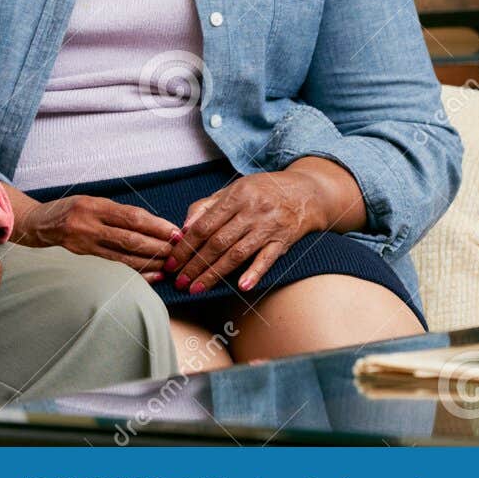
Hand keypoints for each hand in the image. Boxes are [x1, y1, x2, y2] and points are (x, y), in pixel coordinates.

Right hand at [16, 195, 179, 277]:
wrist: (39, 223)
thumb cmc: (72, 209)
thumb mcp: (93, 201)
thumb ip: (118, 212)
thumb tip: (153, 225)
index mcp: (95, 205)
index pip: (132, 216)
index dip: (156, 225)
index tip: (175, 232)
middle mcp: (89, 224)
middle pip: (130, 238)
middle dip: (158, 246)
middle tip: (178, 251)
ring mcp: (85, 243)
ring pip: (124, 256)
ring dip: (150, 262)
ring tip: (170, 264)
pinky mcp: (84, 257)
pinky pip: (115, 266)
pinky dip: (136, 272)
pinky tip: (152, 275)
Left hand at [164, 169, 328, 294]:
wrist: (307, 192)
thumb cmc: (262, 191)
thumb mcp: (233, 190)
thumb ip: (206, 207)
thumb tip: (183, 228)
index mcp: (235, 197)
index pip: (203, 225)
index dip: (185, 246)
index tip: (171, 261)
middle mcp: (251, 211)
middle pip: (217, 242)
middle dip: (195, 264)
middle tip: (179, 282)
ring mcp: (269, 227)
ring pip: (237, 253)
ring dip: (215, 273)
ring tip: (197, 288)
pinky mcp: (284, 241)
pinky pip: (267, 259)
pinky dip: (254, 273)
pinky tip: (241, 287)